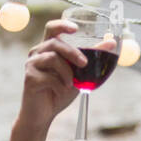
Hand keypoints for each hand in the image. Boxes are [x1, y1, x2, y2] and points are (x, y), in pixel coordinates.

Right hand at [16, 18, 87, 132]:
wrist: (43, 114)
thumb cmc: (59, 91)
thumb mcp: (79, 74)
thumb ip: (92, 58)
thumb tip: (111, 43)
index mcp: (48, 48)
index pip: (52, 28)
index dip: (62, 25)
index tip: (76, 29)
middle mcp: (37, 53)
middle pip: (55, 43)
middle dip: (72, 52)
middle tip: (84, 64)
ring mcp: (31, 65)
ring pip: (52, 58)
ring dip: (67, 72)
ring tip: (70, 84)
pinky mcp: (29, 78)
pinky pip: (48, 77)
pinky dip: (59, 86)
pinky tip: (61, 92)